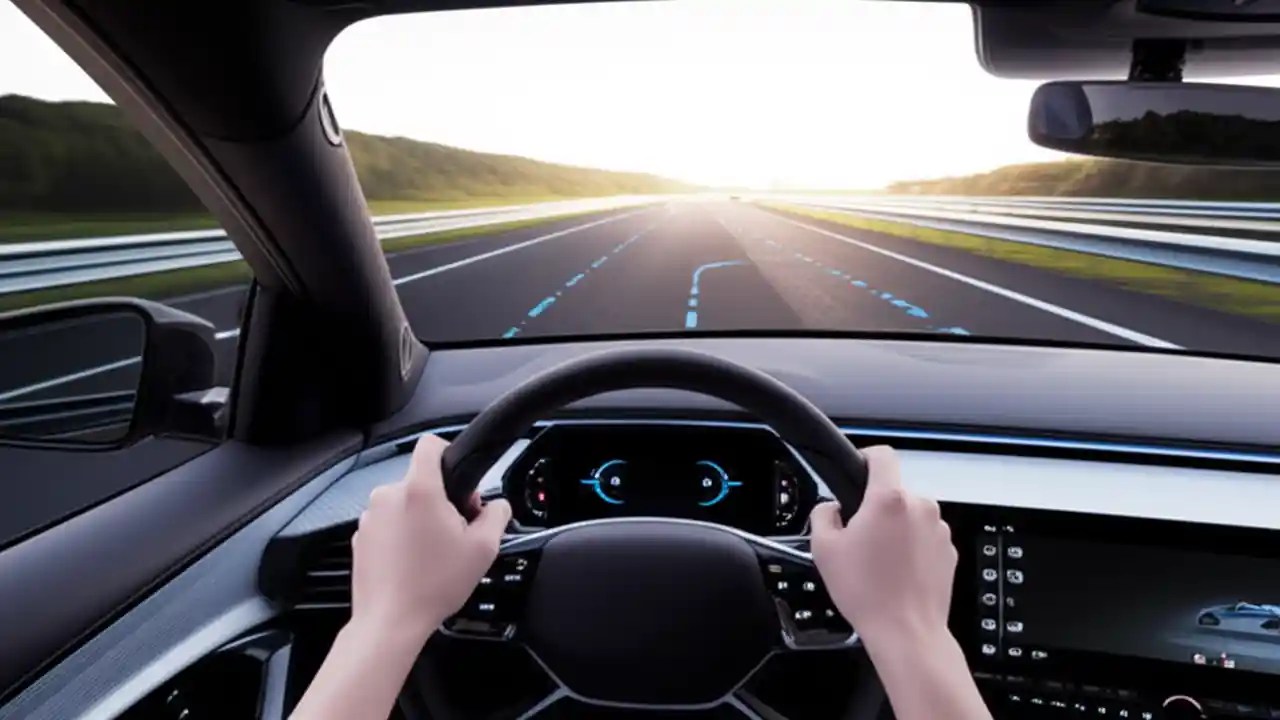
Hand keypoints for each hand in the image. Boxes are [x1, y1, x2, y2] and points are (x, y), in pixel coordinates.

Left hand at [350, 434, 510, 642]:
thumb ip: (497, 514)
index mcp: (419, 490)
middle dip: (441, 499)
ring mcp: (370, 517)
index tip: (459, 479)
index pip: (430, 445)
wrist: (390, 621)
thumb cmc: (434, 585)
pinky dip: (401, 536)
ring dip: (419, 519)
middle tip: (455, 531)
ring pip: (403, 503)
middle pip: (421, 480)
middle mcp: (388, 496)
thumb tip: (497, 505)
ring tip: (433, 552)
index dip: (449, 454)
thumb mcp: (484, 548)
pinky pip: (388, 524)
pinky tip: (413, 562)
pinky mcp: (361, 537)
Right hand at [810, 445, 956, 647]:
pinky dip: (912, 547)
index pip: (882, 455)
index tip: (858, 469)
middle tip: (859, 537)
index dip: (866, 458)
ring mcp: (939, 529)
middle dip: (876, 507)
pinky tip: (897, 572)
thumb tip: (831, 508)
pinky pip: (925, 537)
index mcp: (889, 499)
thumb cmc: (868, 593)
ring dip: (896, 528)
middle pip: (894, 491)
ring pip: (910, 515)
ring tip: (879, 561)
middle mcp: (920, 507)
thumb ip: (823, 515)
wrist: (906, 631)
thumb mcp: (824, 549)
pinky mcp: (949, 550)